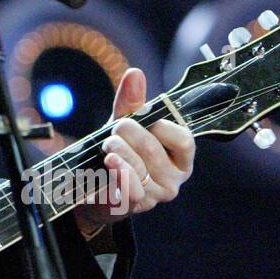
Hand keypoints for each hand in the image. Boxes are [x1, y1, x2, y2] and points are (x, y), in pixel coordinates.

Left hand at [74, 67, 195, 239]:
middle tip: (115, 130)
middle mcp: (174, 179)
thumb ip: (132, 102)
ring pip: (139, 166)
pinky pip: (131, 186)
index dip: (162, 126)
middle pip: (154, 149)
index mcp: (180, 158)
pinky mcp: (136, 205)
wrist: (95, 186)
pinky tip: (110, 161)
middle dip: (129, 133)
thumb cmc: (120, 153)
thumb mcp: (126, 125)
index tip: (143, 119)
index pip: (184, 140)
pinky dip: (119, 170)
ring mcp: (156, 195)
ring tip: (107, 144)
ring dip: (118, 149)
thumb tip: (135, 73)